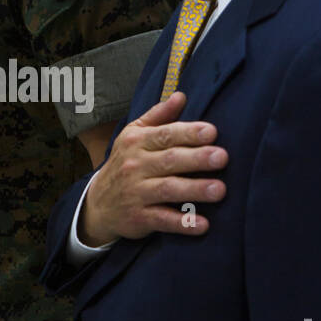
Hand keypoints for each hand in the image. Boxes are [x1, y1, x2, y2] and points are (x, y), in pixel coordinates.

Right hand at [79, 91, 227, 244]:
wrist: (97, 204)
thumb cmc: (125, 164)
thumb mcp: (134, 135)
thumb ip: (159, 116)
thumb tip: (181, 96)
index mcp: (137, 142)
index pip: (165, 135)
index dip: (188, 133)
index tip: (212, 132)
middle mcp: (135, 166)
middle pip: (169, 160)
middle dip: (197, 159)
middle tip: (222, 158)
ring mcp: (136, 193)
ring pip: (168, 189)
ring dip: (195, 190)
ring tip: (220, 190)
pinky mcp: (139, 218)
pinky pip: (162, 220)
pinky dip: (183, 223)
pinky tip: (203, 225)